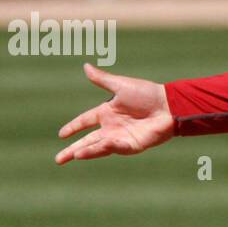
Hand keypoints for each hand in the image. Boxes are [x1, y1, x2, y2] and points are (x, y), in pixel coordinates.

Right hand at [55, 63, 174, 163]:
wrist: (168, 105)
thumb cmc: (147, 93)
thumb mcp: (121, 86)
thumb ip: (102, 79)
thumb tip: (85, 66)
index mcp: (107, 112)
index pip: (85, 121)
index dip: (73, 127)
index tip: (61, 134)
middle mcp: (112, 127)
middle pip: (88, 141)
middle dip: (73, 150)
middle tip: (59, 160)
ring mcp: (121, 137)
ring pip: (99, 147)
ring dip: (86, 152)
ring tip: (73, 156)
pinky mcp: (132, 145)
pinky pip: (115, 148)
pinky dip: (103, 149)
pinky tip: (93, 149)